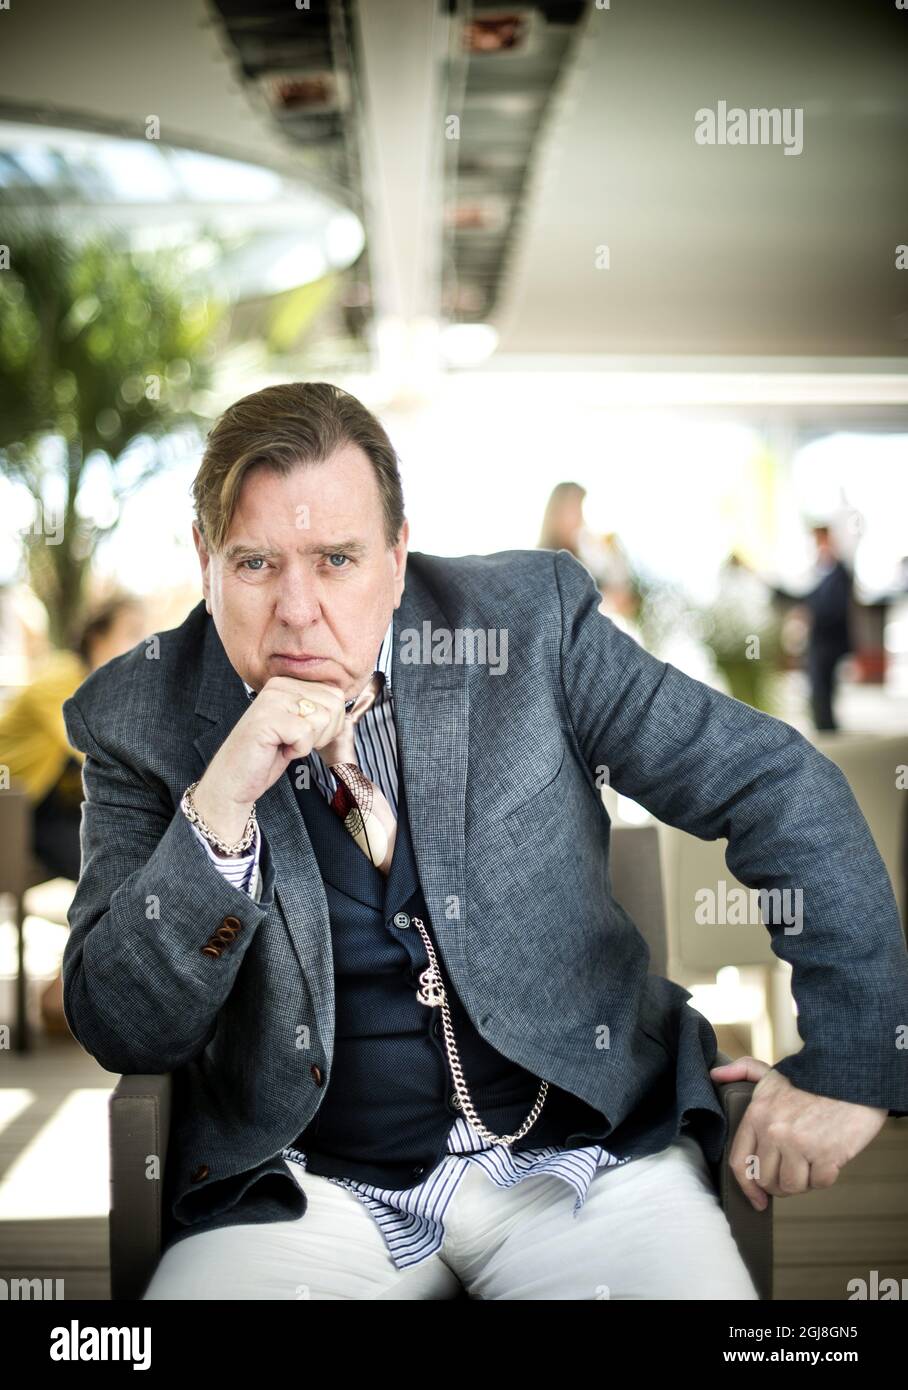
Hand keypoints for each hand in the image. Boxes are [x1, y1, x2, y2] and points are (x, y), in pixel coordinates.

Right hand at [192, 677, 346, 841]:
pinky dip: (299, 750)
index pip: (335, 694)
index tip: (305, 735)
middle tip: (297, 742)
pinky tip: (280, 751)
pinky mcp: (267, 720)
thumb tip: (343, 702)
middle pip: (334, 704)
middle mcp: (278, 686)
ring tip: (287, 745)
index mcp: (287, 684)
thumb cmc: (266, 756)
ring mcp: (271, 701)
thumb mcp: (298, 726)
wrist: (233, 780)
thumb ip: (318, 709)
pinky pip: (306, 734)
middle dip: (324, 733)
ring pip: (323, 717)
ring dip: (310, 742)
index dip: (331, 723)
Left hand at [709, 1056, 887, 1211]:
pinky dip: (825, 1176)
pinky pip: (820, 1183)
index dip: (746, 1187)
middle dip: (779, 1183)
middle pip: (766, 1180)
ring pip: (792, 1186)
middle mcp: (773, 1131)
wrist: (850, 1076)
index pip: (739, 1163)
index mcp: (757, 1115)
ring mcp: (800, 1144)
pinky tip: (828, 1157)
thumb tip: (714, 1075)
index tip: (757, 1200)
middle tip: (793, 1171)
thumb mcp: (771, 1073)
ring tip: (811, 1162)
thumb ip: (742, 1072)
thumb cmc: (810, 1078)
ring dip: (802, 1181)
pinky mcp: (826, 1155)